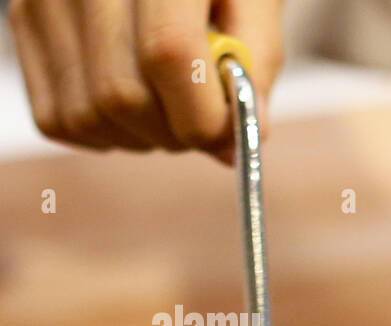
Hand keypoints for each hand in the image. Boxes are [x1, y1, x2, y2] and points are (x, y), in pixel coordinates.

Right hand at [8, 0, 283, 160]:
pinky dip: (105, 132)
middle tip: (202, 119)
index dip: (203, 114)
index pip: (168, 52)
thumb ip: (257, 62)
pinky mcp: (25, 18)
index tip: (229, 133)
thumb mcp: (256, 0)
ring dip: (141, 136)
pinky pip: (57, 117)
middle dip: (175, 132)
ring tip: (170, 105)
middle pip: (122, 95)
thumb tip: (235, 138)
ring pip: (88, 116)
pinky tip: (137, 103)